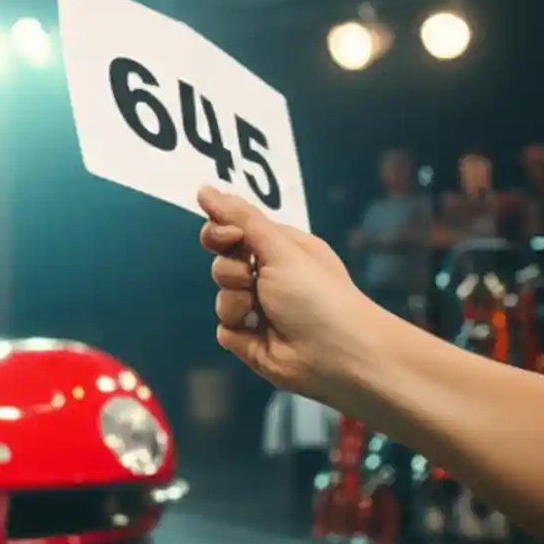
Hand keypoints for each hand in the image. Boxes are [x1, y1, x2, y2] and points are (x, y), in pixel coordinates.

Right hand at [198, 187, 390, 401]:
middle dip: (231, 271)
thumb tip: (204, 188)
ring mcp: (259, 311)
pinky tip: (260, 334)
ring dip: (236, 303)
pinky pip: (224, 328)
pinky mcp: (250, 341)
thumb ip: (240, 218)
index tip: (230, 237)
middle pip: (221, 263)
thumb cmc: (317, 294)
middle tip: (253, 278)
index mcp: (280, 250)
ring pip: (221, 297)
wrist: (339, 355)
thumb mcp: (280, 248)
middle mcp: (268, 277)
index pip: (233, 232)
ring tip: (263, 313)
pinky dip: (238, 330)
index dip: (222, 233)